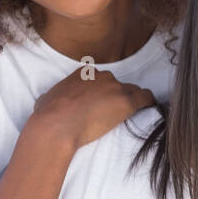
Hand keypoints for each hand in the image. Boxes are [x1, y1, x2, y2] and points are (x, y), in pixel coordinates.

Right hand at [27, 67, 157, 151]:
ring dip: (131, 101)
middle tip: (111, 113)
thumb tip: (49, 100)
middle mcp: (102, 76)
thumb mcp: (47, 98)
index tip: (101, 103)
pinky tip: (150, 107)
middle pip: (117, 85)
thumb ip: (54, 96)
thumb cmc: (48, 114)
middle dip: (116, 97)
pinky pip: (145, 98)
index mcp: (84, 73)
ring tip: (130, 114)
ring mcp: (115, 88)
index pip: (102, 80)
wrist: (56, 125)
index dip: (103, 93)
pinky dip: (149, 102)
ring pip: (132, 91)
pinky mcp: (126, 102)